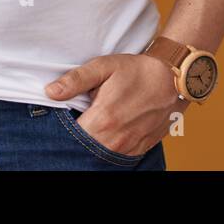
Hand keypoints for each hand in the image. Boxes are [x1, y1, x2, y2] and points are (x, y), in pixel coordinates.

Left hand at [44, 52, 188, 156]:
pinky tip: (108, 132)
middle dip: (78, 138)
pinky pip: (119, 156)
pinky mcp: (141, 148)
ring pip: (102, 156)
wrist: (173, 78)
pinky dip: (110, 147)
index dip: (64, 131)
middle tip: (80, 119)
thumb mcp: (104, 66)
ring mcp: (130, 146)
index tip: (64, 119)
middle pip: (85, 149)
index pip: (72, 138)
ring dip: (94, 144)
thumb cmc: (137, 70)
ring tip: (94, 125)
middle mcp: (117, 139)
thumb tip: (50, 92)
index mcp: (104, 119)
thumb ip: (75, 80)